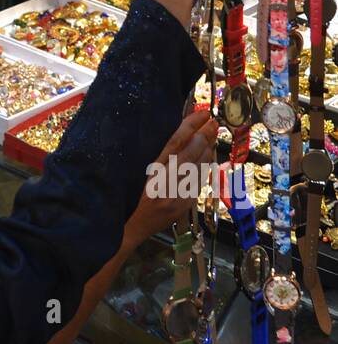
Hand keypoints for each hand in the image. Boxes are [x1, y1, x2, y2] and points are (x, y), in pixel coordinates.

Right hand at [123, 109, 218, 250]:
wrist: (132, 229)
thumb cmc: (130, 199)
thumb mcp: (137, 174)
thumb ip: (157, 157)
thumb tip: (178, 135)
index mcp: (151, 172)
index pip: (174, 144)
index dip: (189, 126)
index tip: (201, 113)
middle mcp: (165, 184)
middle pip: (190, 154)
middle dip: (204, 136)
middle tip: (213, 122)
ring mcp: (177, 196)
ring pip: (197, 168)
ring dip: (207, 150)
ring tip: (213, 135)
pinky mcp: (184, 206)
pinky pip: (198, 183)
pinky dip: (204, 167)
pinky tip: (207, 157)